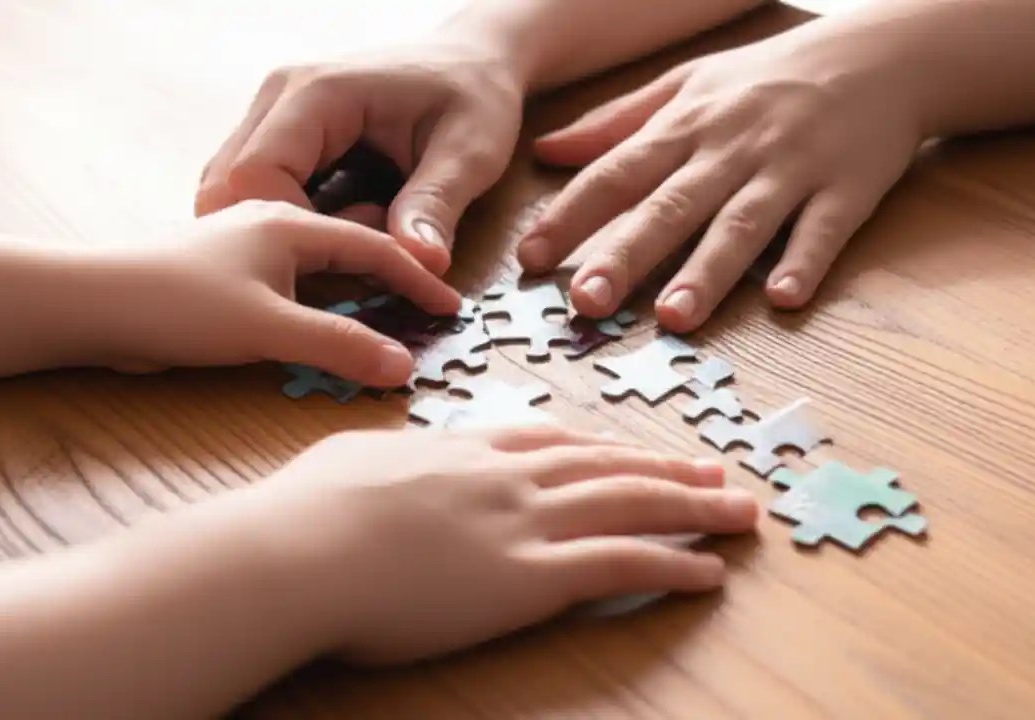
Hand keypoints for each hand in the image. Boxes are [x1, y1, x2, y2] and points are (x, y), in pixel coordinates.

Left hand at [98, 200, 458, 385]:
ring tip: (385, 317)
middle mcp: (272, 223)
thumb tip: (402, 367)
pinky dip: (320, 300)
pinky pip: (291, 281)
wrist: (90, 302)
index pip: (374, 247)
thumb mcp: (268, 328)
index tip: (450, 305)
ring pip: (318, 265)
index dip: (416, 277)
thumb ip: (338, 347)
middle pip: (349, 246)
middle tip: (424, 310)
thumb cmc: (178, 304)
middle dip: (390, 277)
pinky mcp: (224, 272)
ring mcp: (245, 246)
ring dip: (353, 290)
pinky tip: (321, 322)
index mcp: (291, 224)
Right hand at [195, 41, 525, 274]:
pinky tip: (327, 236)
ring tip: (336, 251)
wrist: (473, 61)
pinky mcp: (278, 131)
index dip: (291, 231)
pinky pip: (252, 187)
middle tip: (336, 266)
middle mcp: (279, 96)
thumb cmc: (475, 97)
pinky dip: (281, 220)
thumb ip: (437, 204)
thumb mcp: (469, 153)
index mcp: (317, 92)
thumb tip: (421, 265)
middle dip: (274, 238)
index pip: (256, 175)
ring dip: (275, 232)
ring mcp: (271, 112)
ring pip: (231, 189)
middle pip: (228, 185)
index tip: (345, 260)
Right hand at [263, 426, 757, 663]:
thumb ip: (393, 458)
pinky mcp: (529, 580)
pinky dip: (672, 565)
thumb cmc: (303, 511)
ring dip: (692, 506)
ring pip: (629, 504)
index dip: (602, 445)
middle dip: (666, 467)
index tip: (634, 448)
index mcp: (461, 449)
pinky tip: (709, 571)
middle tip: (716, 471)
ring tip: (738, 509)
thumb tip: (397, 459)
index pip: (550, 441)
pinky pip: (619, 567)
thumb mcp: (352, 461)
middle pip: (605, 465)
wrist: (297, 550)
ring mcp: (522, 524)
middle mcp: (505, 477)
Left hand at [518, 29, 921, 330]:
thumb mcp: (686, 83)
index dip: (570, 214)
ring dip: (707, 272)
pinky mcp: (847, 188)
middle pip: (670, 205)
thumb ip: (616, 122)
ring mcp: (790, 169)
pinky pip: (823, 230)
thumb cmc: (770, 76)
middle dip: (625, 254)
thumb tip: (545, 151)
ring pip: (741, 225)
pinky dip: (804, 261)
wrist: (883, 51)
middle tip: (586, 300)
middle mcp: (731, 148)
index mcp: (685, 124)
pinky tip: (784, 298)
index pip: (616, 172)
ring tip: (674, 318)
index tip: (529, 257)